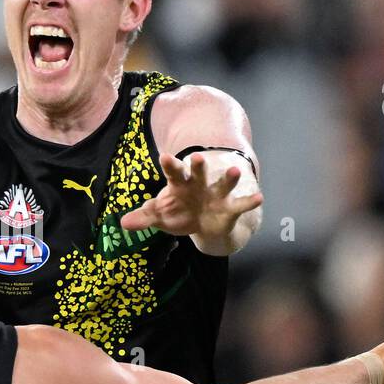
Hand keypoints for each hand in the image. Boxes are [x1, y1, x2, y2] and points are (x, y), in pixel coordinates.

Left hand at [119, 152, 262, 239]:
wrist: (201, 226)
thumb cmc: (178, 213)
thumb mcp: (160, 217)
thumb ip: (144, 218)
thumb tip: (123, 224)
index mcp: (179, 185)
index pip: (173, 172)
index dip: (170, 165)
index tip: (164, 157)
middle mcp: (199, 185)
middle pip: (197, 173)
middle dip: (197, 166)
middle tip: (196, 157)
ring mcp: (215, 195)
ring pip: (222, 183)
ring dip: (229, 177)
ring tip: (235, 170)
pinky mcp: (229, 208)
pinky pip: (240, 205)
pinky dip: (249, 202)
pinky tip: (259, 197)